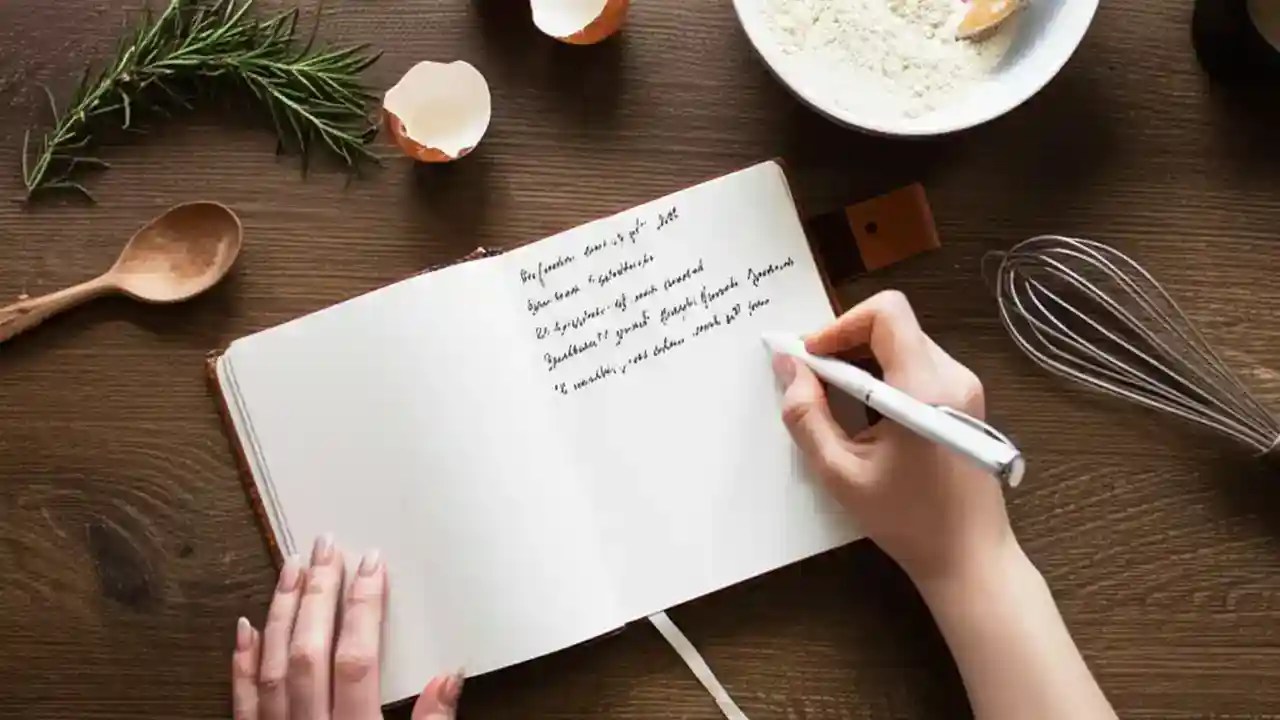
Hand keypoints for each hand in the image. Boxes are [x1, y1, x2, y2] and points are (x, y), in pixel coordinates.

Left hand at [231, 535, 462, 719]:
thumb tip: (449, 677)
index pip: (357, 659)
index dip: (364, 608)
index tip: (371, 565)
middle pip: (309, 652)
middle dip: (318, 593)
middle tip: (325, 548)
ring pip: (273, 666)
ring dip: (282, 612)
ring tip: (291, 567)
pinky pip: (243, 700)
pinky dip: (242, 662)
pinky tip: (246, 626)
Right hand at [773, 291, 1014, 585]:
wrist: (970, 557)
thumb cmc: (907, 520)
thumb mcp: (840, 472)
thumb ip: (806, 416)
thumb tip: (788, 367)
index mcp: (924, 387)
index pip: (886, 313)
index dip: (840, 324)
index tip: (811, 357)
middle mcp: (952, 376)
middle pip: (893, 325)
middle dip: (845, 342)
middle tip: (811, 378)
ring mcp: (965, 387)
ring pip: (904, 343)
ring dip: (863, 359)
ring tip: (833, 397)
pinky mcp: (966, 401)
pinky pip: (919, 365)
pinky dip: (884, 374)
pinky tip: (864, 412)